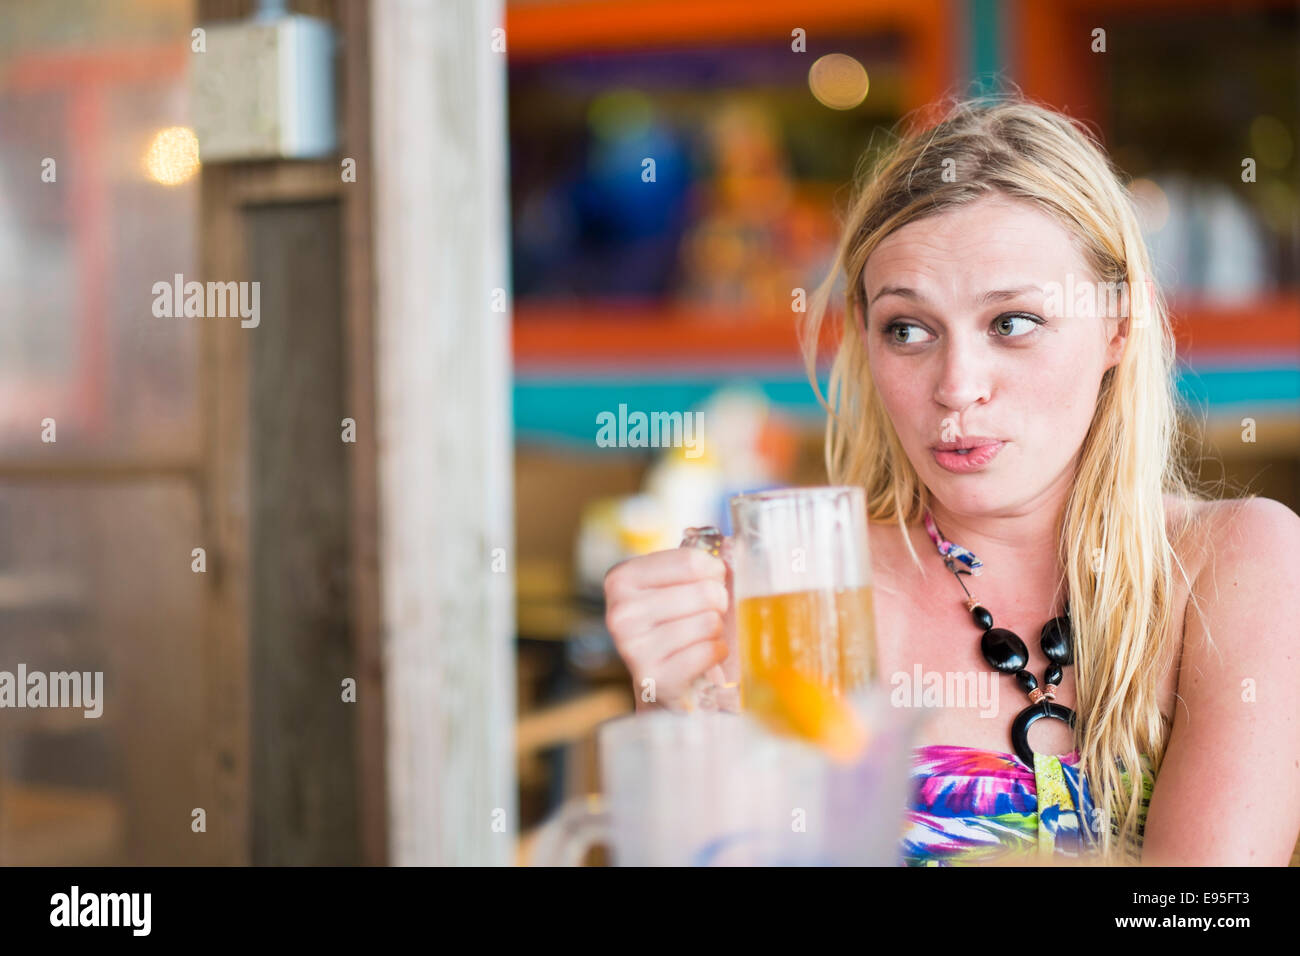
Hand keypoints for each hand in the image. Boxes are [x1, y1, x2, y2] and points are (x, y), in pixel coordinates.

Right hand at [603, 545, 734, 711]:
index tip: (712, 580)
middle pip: (705, 592)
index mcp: (622, 579)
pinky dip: (717, 653)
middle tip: (707, 613)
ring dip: (715, 630)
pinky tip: (703, 656)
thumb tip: (733, 543)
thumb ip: (698, 561)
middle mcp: (621, 612)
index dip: (714, 571)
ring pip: (709, 622)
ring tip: (700, 636)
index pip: (691, 561)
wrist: (658, 679)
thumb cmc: (672, 623)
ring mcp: (634, 648)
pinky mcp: (656, 677)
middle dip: (718, 603)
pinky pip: (710, 651)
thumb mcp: (674, 586)